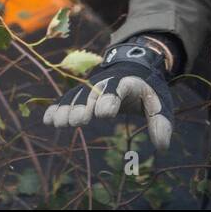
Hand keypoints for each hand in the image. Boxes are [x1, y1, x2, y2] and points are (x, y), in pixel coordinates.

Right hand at [44, 36, 175, 150]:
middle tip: (77, 120)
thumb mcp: (159, 102)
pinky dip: (58, 107)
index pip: (119, 88)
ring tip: (58, 123)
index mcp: (129, 81)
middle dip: (84, 104)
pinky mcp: (83, 91)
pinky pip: (68, 97)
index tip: (103, 113)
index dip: (110, 98)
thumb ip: (160, 122)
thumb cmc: (147, 89)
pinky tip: (48, 119)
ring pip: (78, 94)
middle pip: (93, 91)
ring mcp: (93, 85)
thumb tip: (162, 145)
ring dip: (68, 107)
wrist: (134, 65)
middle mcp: (107, 81)